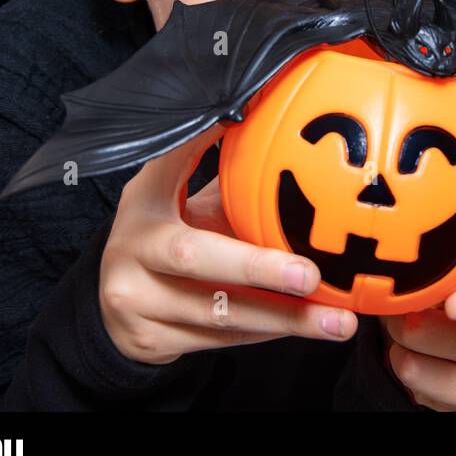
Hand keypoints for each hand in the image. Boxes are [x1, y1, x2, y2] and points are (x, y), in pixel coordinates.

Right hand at [99, 125, 357, 364]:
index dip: (194, 149)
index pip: (166, 169)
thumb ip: (217, 168)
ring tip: (340, 321)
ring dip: (286, 318)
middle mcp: (130, 255)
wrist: (115, 307)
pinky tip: (315, 327)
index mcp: (141, 207)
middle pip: (194, 258)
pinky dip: (273, 332)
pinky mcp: (154, 343)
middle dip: (257, 267)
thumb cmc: (165, 236)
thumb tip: (268, 111)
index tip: (236, 126)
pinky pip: (227, 341)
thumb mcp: (174, 197)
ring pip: (221, 315)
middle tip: (310, 274)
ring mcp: (139, 305)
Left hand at [379, 164, 455, 410]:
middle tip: (452, 303)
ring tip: (399, 325)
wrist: (419, 364)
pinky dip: (406, 368)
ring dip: (406, 334)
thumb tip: (435, 163)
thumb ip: (427, 219)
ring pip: (443, 341)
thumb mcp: (426, 263)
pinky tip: (403, 358)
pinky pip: (427, 379)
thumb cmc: (423, 302)